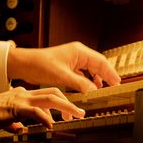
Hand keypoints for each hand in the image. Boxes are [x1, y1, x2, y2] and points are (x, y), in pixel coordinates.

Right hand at [0, 86, 85, 132]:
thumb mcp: (5, 119)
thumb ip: (14, 122)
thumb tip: (19, 129)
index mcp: (23, 95)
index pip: (46, 94)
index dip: (60, 101)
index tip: (68, 111)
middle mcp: (25, 94)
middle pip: (54, 92)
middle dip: (70, 102)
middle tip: (80, 112)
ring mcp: (22, 99)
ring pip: (51, 98)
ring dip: (66, 107)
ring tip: (77, 115)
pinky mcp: (18, 108)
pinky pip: (37, 112)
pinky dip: (46, 119)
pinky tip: (51, 126)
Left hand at [6, 41, 121, 92]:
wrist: (25, 64)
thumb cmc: (41, 65)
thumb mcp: (63, 76)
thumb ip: (81, 84)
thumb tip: (94, 91)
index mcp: (79, 51)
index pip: (101, 61)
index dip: (111, 72)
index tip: (117, 83)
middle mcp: (78, 53)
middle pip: (98, 64)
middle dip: (106, 76)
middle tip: (114, 87)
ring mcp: (73, 59)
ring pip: (91, 69)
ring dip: (97, 79)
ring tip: (103, 89)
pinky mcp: (68, 65)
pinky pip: (82, 73)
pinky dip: (88, 80)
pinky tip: (89, 88)